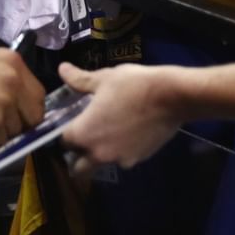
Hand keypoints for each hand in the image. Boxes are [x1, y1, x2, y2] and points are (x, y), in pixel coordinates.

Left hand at [58, 62, 180, 170]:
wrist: (172, 97)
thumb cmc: (132, 85)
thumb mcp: (103, 79)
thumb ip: (79, 79)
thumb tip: (62, 69)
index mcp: (83, 134)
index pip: (63, 141)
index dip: (64, 132)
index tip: (70, 122)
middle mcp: (98, 153)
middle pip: (78, 165)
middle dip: (77, 156)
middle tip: (83, 137)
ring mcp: (119, 159)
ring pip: (100, 164)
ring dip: (99, 155)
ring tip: (108, 134)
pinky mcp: (139, 159)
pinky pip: (122, 160)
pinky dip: (120, 152)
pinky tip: (128, 134)